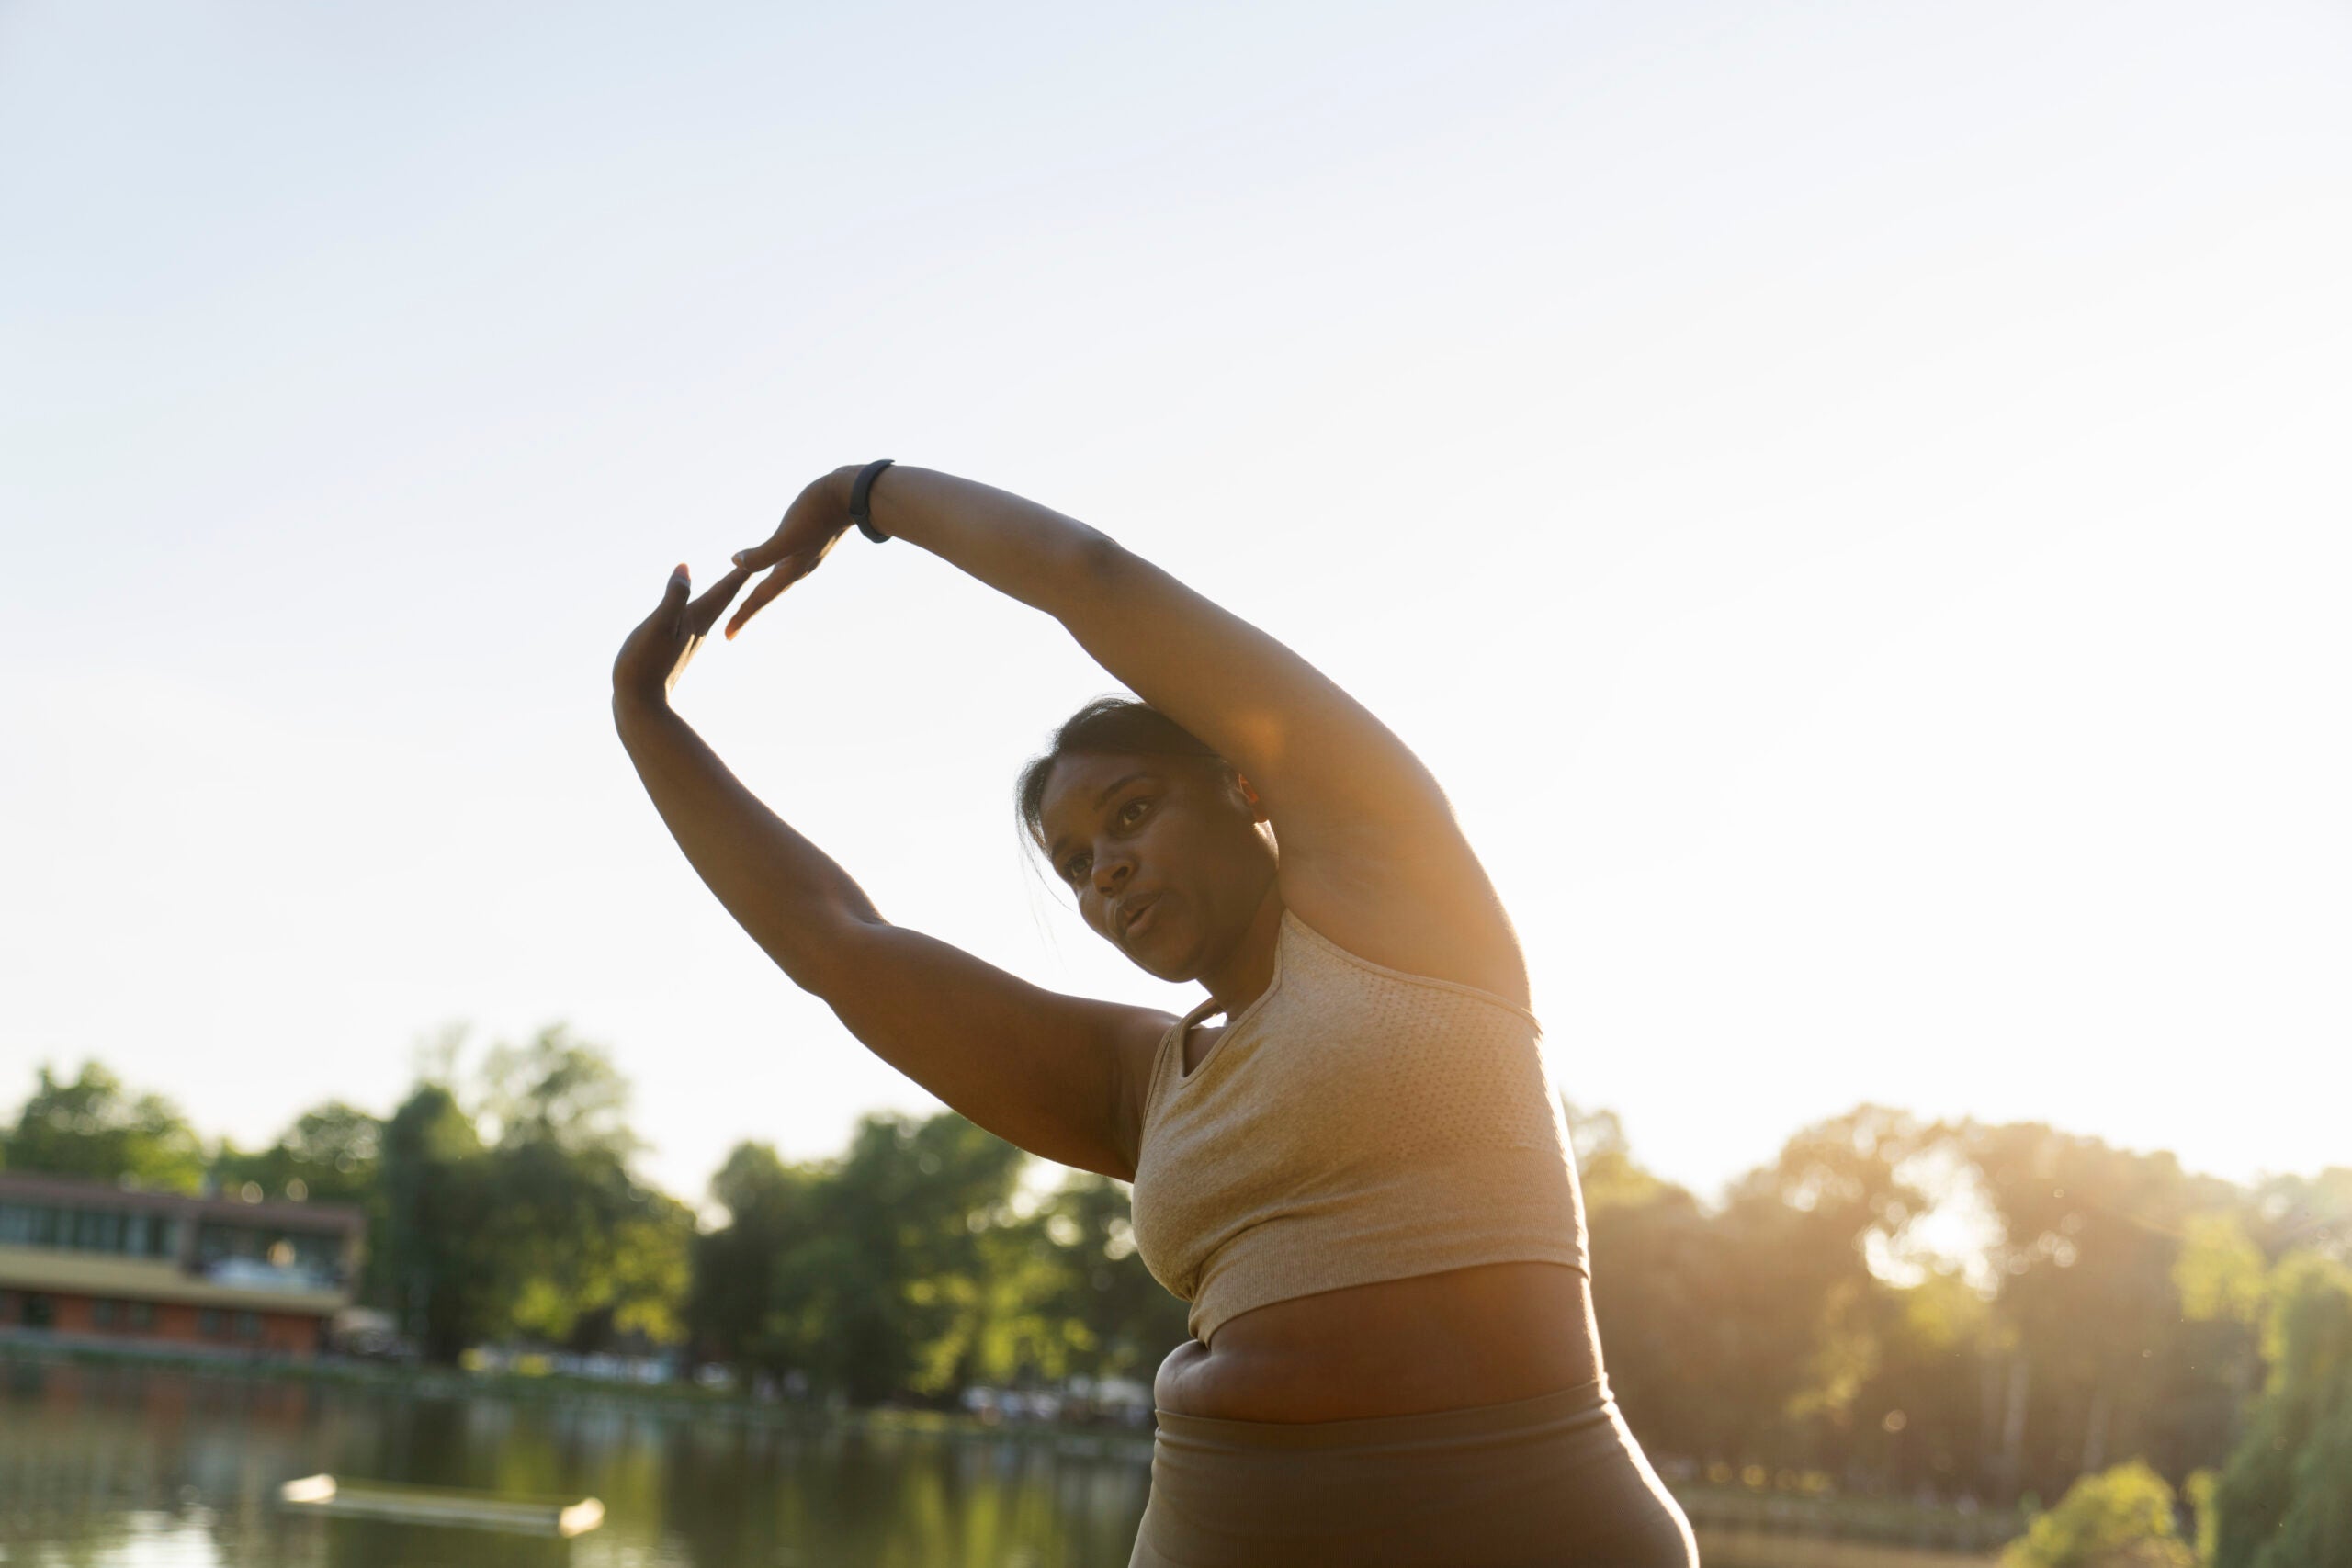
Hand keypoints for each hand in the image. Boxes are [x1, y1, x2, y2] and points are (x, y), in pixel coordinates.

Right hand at [612, 561, 752, 709]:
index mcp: (698, 620)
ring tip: (734, 579)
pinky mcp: (677, 648)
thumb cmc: (645, 664)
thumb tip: (686, 567)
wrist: (640, 704)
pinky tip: (700, 610)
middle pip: (724, 598)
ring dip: (725, 592)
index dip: (741, 571)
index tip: (760, 553)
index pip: (725, 590)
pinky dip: (705, 607)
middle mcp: (700, 629)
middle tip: (756, 560)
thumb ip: (673, 597)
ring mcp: (689, 640)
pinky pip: (697, 619)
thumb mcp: (658, 625)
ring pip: (713, 609)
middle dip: (739, 578)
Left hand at [722, 467, 855, 640]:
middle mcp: (798, 568)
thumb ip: (763, 553)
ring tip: (749, 602)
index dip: (742, 616)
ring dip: (761, 592)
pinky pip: (782, 563)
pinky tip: (771, 564)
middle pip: (767, 594)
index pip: (761, 598)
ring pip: (775, 580)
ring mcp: (804, 556)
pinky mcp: (807, 542)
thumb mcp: (788, 535)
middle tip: (734, 625)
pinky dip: (770, 569)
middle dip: (749, 610)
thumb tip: (735, 562)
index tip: (727, 636)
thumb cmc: (818, 513)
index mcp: (791, 570)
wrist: (850, 496)